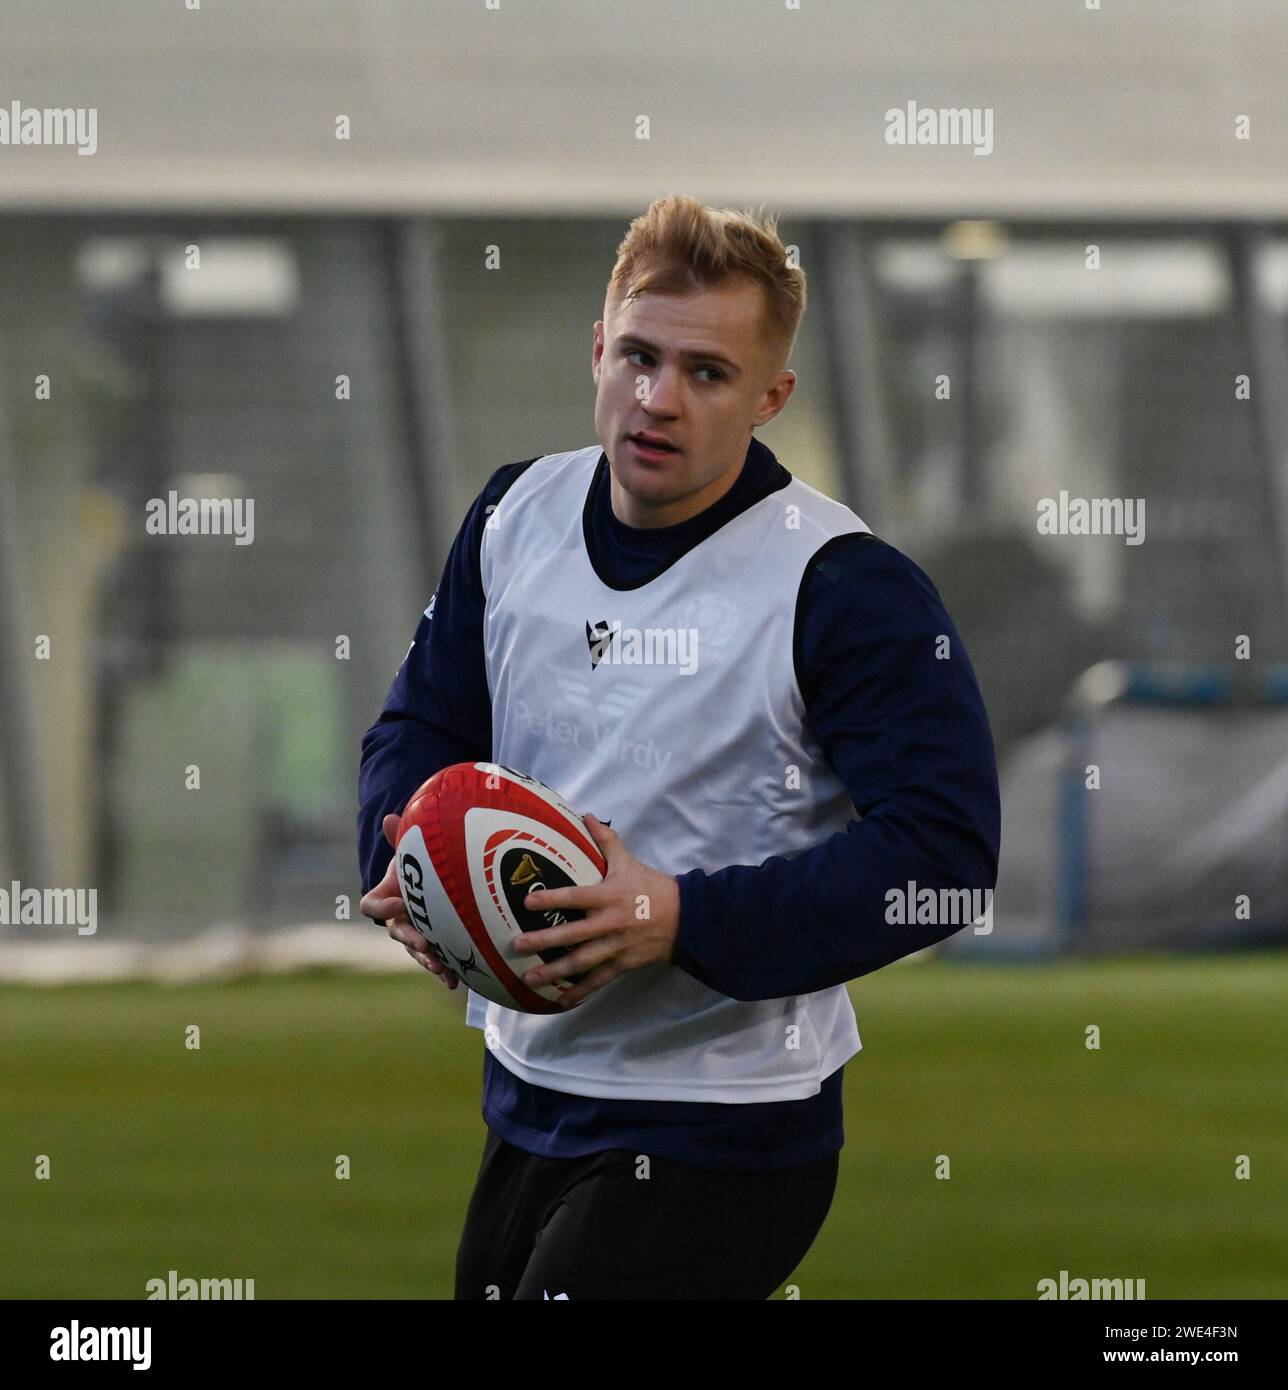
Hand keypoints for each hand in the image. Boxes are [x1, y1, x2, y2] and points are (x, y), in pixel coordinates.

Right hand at [359, 813, 459, 989]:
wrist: (434, 878)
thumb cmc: (419, 861)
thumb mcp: (411, 848)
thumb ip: (402, 837)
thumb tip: (392, 818)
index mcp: (386, 896)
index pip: (371, 906)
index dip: (382, 907)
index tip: (399, 902)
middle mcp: (397, 919)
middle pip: (396, 933)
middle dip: (409, 938)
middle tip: (424, 941)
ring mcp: (413, 934)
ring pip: (415, 950)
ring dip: (427, 959)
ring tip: (440, 967)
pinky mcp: (432, 945)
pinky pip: (434, 959)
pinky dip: (443, 971)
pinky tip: (455, 982)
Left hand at [516, 814, 679, 1008]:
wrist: (686, 918)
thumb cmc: (653, 887)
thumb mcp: (629, 861)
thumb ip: (606, 840)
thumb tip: (586, 815)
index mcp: (609, 896)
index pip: (575, 897)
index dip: (551, 899)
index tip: (527, 902)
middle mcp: (610, 923)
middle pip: (572, 934)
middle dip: (543, 940)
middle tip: (516, 945)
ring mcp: (616, 946)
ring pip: (581, 962)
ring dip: (554, 971)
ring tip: (529, 977)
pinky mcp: (624, 965)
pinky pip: (598, 980)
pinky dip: (580, 991)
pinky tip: (560, 1000)